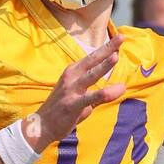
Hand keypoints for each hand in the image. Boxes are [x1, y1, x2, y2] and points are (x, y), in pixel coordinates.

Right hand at [23, 34, 126, 148]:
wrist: (41, 126)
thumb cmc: (63, 110)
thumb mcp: (83, 99)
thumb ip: (103, 94)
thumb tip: (123, 87)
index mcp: (72, 72)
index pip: (92, 58)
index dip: (106, 48)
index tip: (119, 37)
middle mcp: (71, 77)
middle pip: (92, 60)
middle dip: (107, 48)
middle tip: (121, 36)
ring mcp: (71, 90)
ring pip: (91, 76)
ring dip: (103, 66)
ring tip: (116, 56)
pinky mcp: (72, 105)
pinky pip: (89, 98)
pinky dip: (103, 93)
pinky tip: (115, 90)